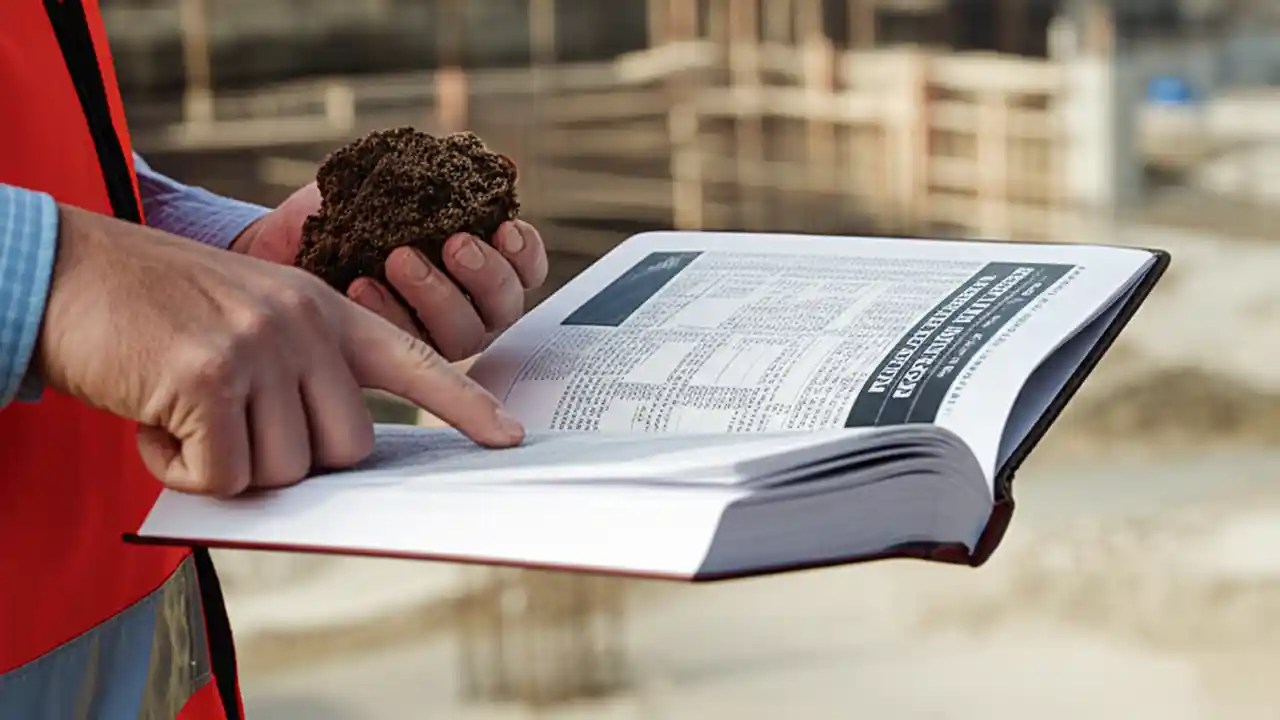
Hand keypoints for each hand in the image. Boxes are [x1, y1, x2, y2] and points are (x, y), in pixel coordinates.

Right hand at [38, 205, 524, 496]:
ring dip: (224, 464)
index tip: (511, 436)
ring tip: (181, 411)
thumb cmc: (159, 310)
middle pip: (344, 449)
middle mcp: (304, 323)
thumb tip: (326, 460)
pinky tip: (152, 421)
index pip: (415, 358)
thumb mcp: (250, 319)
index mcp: (325, 308)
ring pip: (282, 472)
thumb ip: (301, 374)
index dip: (465, 404)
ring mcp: (259, 346)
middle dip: (287, 461)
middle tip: (227, 425)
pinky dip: (180, 471)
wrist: (67, 273)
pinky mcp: (209, 377)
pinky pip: (221, 477)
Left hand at [233, 182, 548, 359]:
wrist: (275, 243)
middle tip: (454, 243)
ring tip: (399, 259)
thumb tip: (498, 162)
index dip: (524, 252)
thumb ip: (437, 178)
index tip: (503, 227)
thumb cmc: (340, 212)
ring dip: (439, 296)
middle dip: (485, 274)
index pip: (525, 267)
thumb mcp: (388, 182)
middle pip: (504, 305)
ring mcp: (430, 338)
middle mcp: (464, 306)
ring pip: (464, 334)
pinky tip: (361, 285)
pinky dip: (389, 315)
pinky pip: (408, 352)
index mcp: (476, 263)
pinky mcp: (389, 360)